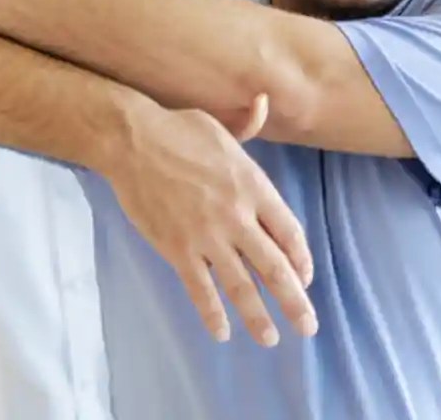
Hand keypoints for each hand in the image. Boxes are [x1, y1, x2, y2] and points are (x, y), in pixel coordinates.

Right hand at [108, 94, 317, 347]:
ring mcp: (207, 236)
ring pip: (241, 286)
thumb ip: (249, 123)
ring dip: (258, 316)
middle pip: (275, 267)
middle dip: (295, 301)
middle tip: (308, 327)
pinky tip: (222, 332)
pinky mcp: (178, 248)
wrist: (132, 141)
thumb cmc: (177, 129)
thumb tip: (265, 101)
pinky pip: (200, 289)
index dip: (301, 260)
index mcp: (254, 186)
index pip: (289, 233)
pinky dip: (212, 314)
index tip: (305, 277)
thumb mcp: (221, 124)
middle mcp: (237, 216)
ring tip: (270, 338)